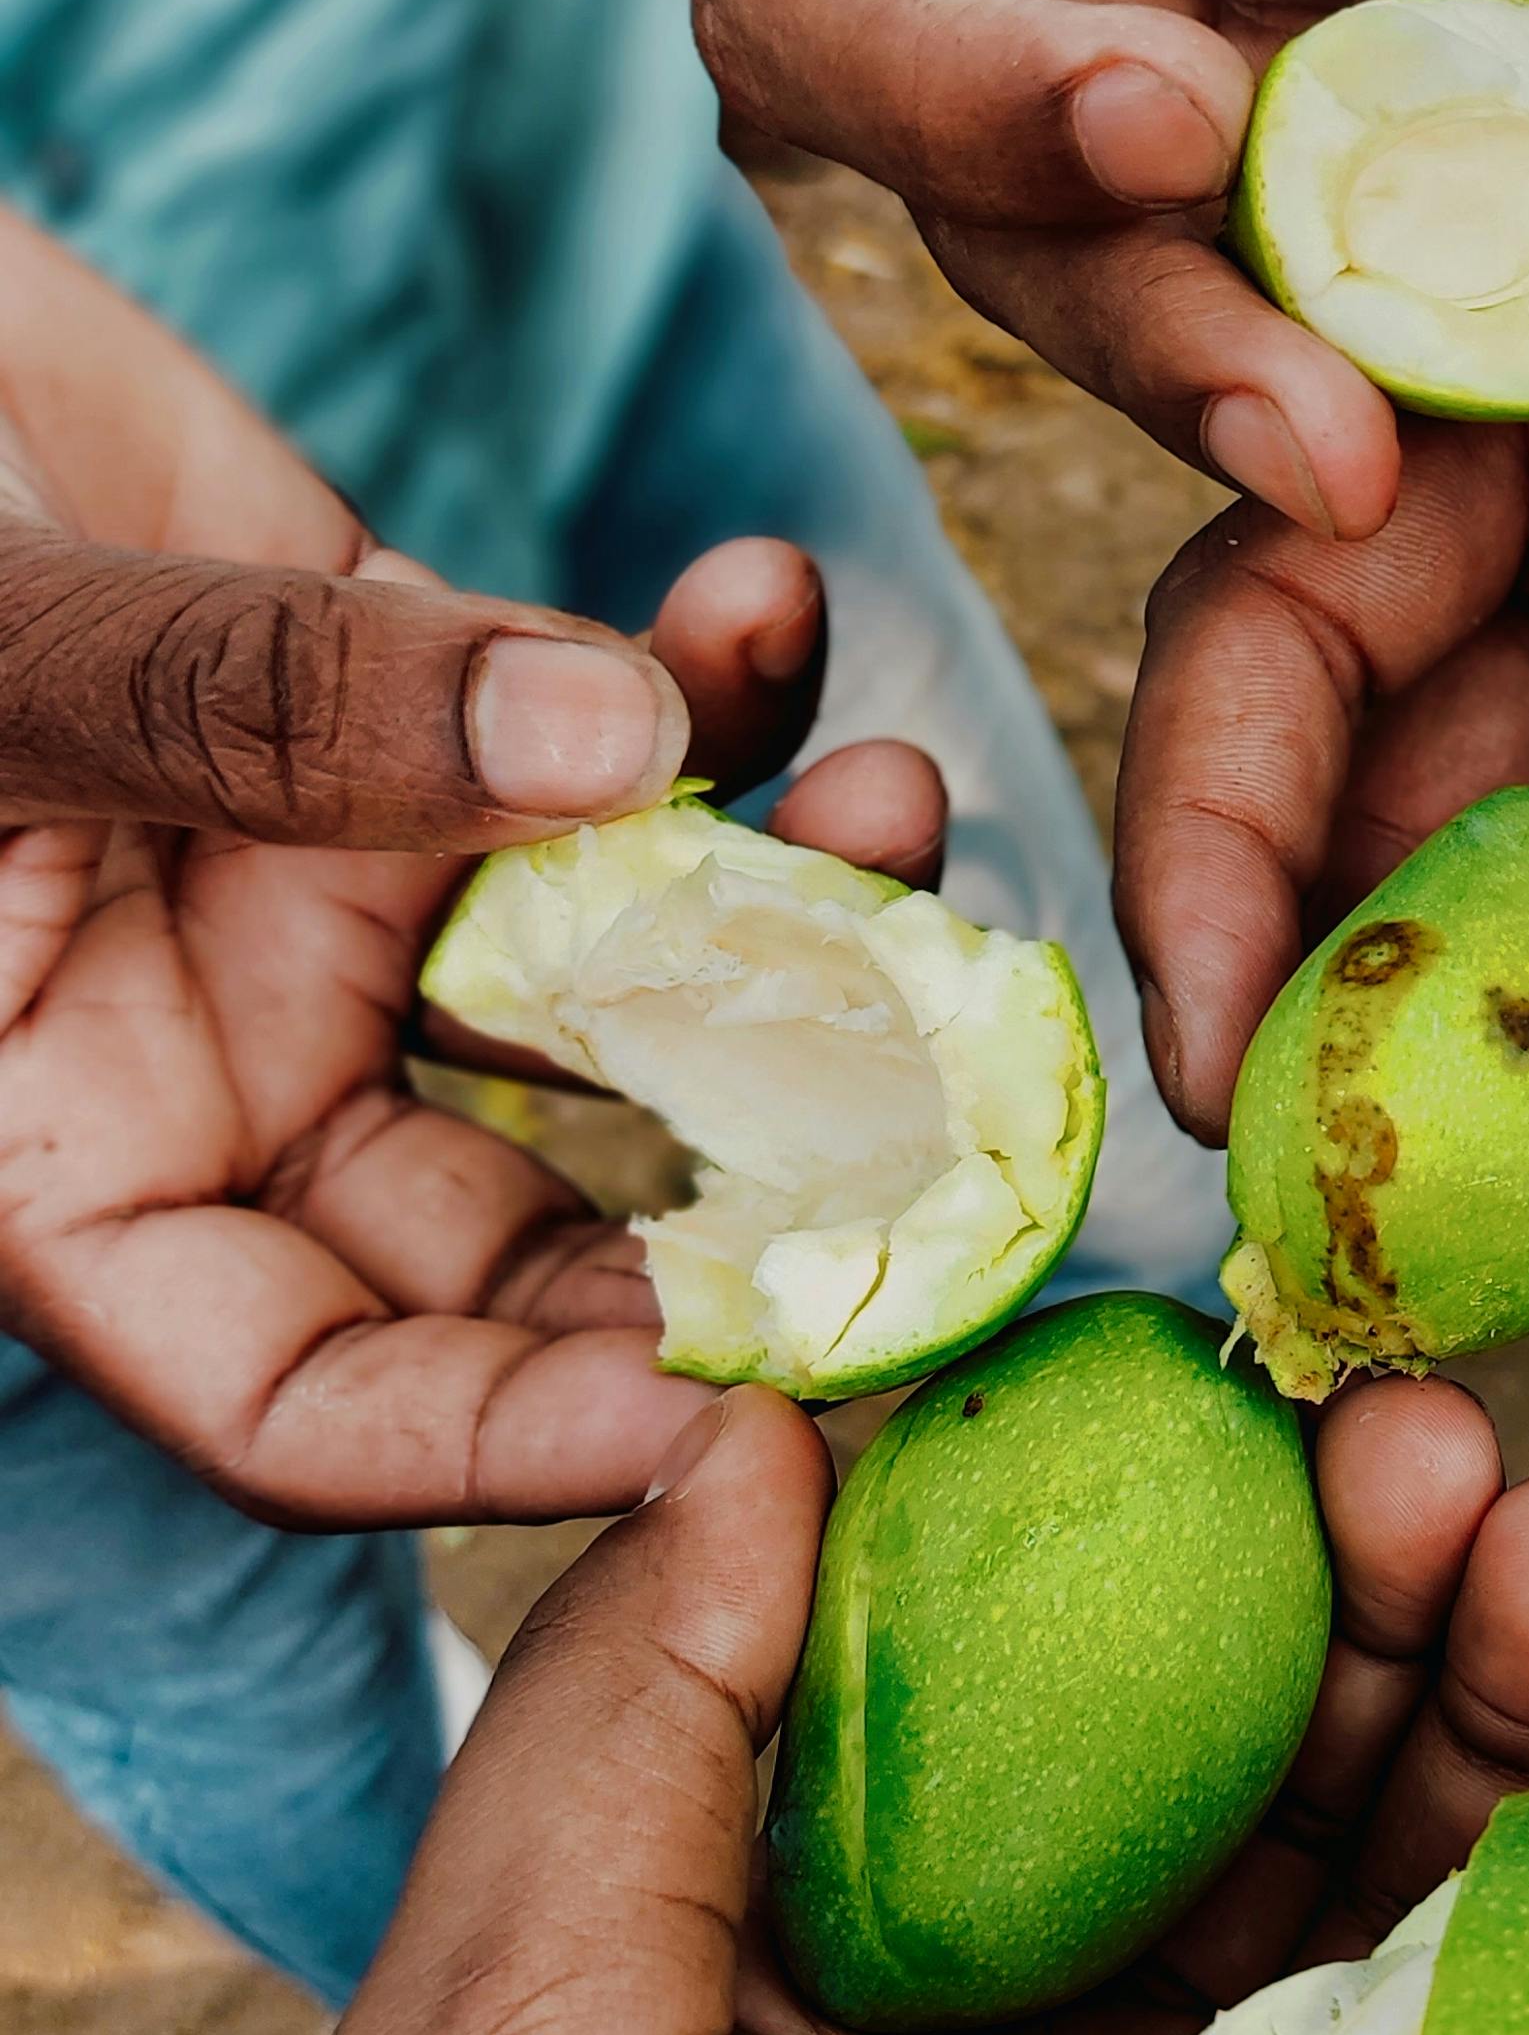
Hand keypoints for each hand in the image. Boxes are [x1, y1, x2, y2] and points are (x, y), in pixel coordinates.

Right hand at [0, 212, 939, 1520]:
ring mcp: (329, 897)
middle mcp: (217, 1064)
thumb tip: (607, 752)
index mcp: (57, 1154)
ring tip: (892, 806)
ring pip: (617, 994)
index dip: (508, 1438)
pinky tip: (771, 596)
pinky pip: (606, 750)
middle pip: (520, 1241)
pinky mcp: (413, 716)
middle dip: (737, 1204)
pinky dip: (716, 690)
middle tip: (935, 1140)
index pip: (297, 1400)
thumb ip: (252, 716)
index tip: (726, 1403)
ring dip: (787, 924)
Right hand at [696, 0, 1528, 546]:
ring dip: (1345, 374)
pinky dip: (1479, 331)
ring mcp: (1084, 85)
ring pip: (1155, 296)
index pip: (801, 0)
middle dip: (1179, 332)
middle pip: (986, 209)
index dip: (969, 102)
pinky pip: (1328, 296)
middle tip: (1343, 453)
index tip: (1184, 127)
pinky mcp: (1240, 182)